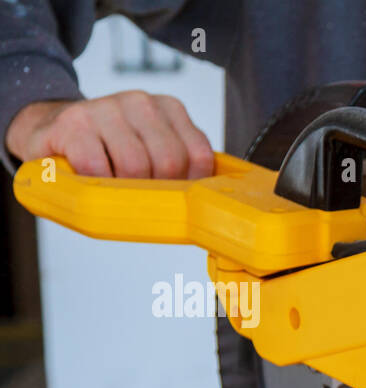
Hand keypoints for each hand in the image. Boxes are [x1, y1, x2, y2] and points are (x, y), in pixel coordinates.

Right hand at [6, 91, 213, 178]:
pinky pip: (96, 168)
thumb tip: (205, 198)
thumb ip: (181, 166)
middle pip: (170, 162)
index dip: (189, 185)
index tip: (173, 195)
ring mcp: (105, 108)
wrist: (51, 130)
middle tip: (140, 196)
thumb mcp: (152, 151)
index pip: (199, 155)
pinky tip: (90, 181)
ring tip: (113, 187)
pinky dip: (95, 184)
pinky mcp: (72, 124)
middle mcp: (140, 102)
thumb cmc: (109, 150)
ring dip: (124, 189)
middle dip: (157, 189)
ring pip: (135, 166)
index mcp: (169, 108)